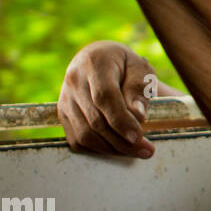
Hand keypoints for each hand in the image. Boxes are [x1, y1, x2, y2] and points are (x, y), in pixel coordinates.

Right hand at [58, 41, 160, 157]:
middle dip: (122, 141)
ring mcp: (65, 100)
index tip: (138, 136)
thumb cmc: (125, 65)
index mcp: (95, 64)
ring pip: (84, 134)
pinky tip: (119, 148)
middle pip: (95, 120)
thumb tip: (138, 115)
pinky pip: (78, 140)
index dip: (120, 120)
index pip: (104, 97)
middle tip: (148, 150)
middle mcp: (74, 82)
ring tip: (138, 150)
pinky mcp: (63, 115)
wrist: (98, 60)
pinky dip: (99, 149)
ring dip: (112, 149)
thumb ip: (139, 88)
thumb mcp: (140, 68)